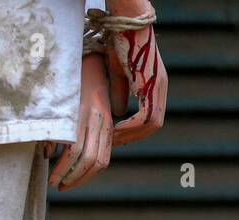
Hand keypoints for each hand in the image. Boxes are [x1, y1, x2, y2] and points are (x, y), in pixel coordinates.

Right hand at [47, 54, 112, 191]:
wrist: (81, 55)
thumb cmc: (79, 81)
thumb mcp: (86, 107)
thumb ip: (80, 130)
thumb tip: (55, 153)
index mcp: (106, 122)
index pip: (101, 161)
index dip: (86, 177)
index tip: (69, 184)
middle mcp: (102, 121)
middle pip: (94, 162)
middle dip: (77, 180)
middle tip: (60, 187)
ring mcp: (90, 117)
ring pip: (83, 157)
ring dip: (67, 174)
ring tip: (54, 181)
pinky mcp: (77, 112)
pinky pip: (71, 144)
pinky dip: (60, 159)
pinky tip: (47, 161)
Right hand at [105, 0, 166, 144]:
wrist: (127, 24)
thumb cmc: (119, 43)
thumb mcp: (117, 73)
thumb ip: (119, 93)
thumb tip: (118, 113)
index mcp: (153, 85)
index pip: (149, 119)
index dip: (132, 131)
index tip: (113, 137)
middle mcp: (160, 87)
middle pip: (153, 126)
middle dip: (131, 137)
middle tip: (111, 143)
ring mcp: (158, 86)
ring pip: (151, 124)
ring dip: (129, 135)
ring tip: (111, 139)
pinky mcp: (151, 85)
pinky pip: (145, 117)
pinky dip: (129, 127)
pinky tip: (114, 129)